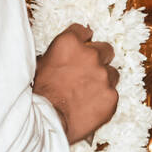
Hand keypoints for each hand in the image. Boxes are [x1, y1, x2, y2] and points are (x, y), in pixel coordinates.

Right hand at [33, 23, 118, 143]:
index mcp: (70, 43)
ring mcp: (103, 76)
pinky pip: (112, 93)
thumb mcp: (40, 64)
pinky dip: (104, 98)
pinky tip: (90, 104)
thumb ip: (57, 54)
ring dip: (103, 79)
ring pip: (112, 72)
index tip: (83, 45)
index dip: (82, 39)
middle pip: (105, 49)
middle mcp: (91, 55)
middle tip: (87, 71)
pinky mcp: (111, 96)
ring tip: (89, 91)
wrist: (47, 121)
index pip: (83, 31)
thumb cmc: (40, 94)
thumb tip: (62, 54)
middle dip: (98, 58)